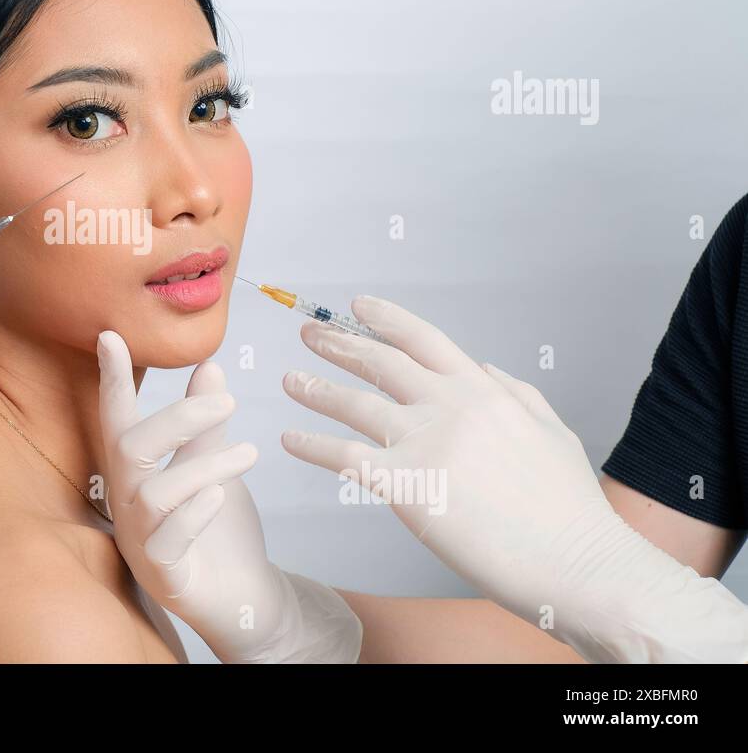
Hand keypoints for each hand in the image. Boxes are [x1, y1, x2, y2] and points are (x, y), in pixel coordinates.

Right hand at [96, 330, 361, 663]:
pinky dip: (192, 515)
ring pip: (154, 492)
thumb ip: (206, 424)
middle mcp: (129, 503)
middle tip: (229, 400)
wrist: (243, 595)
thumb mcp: (215, 465)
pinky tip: (219, 498)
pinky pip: (166, 542)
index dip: (112, 379)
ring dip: (203, 466)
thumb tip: (211, 364)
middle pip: (129, 448)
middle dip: (176, 418)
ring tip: (248, 454)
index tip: (111, 334)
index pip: (117, 419)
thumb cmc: (221, 529)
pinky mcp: (164, 576)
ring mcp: (141, 541)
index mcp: (137, 472)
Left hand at [281, 295, 747, 662]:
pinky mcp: (404, 484)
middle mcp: (448, 406)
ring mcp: (423, 442)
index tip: (357, 306)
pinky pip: (343, 456)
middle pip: (379, 363)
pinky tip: (289, 439)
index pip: (423, 339)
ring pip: (354, 404)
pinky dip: (310, 444)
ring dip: (316, 389)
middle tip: (309, 333)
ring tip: (289, 380)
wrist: (577, 560)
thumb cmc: (569, 508)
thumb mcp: (551, 431)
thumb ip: (515, 395)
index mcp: (483, 390)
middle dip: (339, 344)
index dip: (385, 318)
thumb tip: (484, 369)